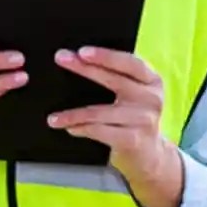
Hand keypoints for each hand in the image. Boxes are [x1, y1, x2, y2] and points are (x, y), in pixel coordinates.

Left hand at [47, 47, 178, 183]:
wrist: (149, 156)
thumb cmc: (135, 119)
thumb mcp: (136, 94)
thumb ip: (119, 77)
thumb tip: (81, 60)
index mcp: (152, 80)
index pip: (129, 62)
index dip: (106, 55)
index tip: (82, 51)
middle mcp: (151, 98)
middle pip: (113, 80)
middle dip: (83, 68)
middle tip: (61, 58)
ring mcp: (143, 120)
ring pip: (98, 112)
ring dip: (72, 114)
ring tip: (54, 117)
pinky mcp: (133, 140)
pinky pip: (98, 130)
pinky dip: (80, 128)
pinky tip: (70, 128)